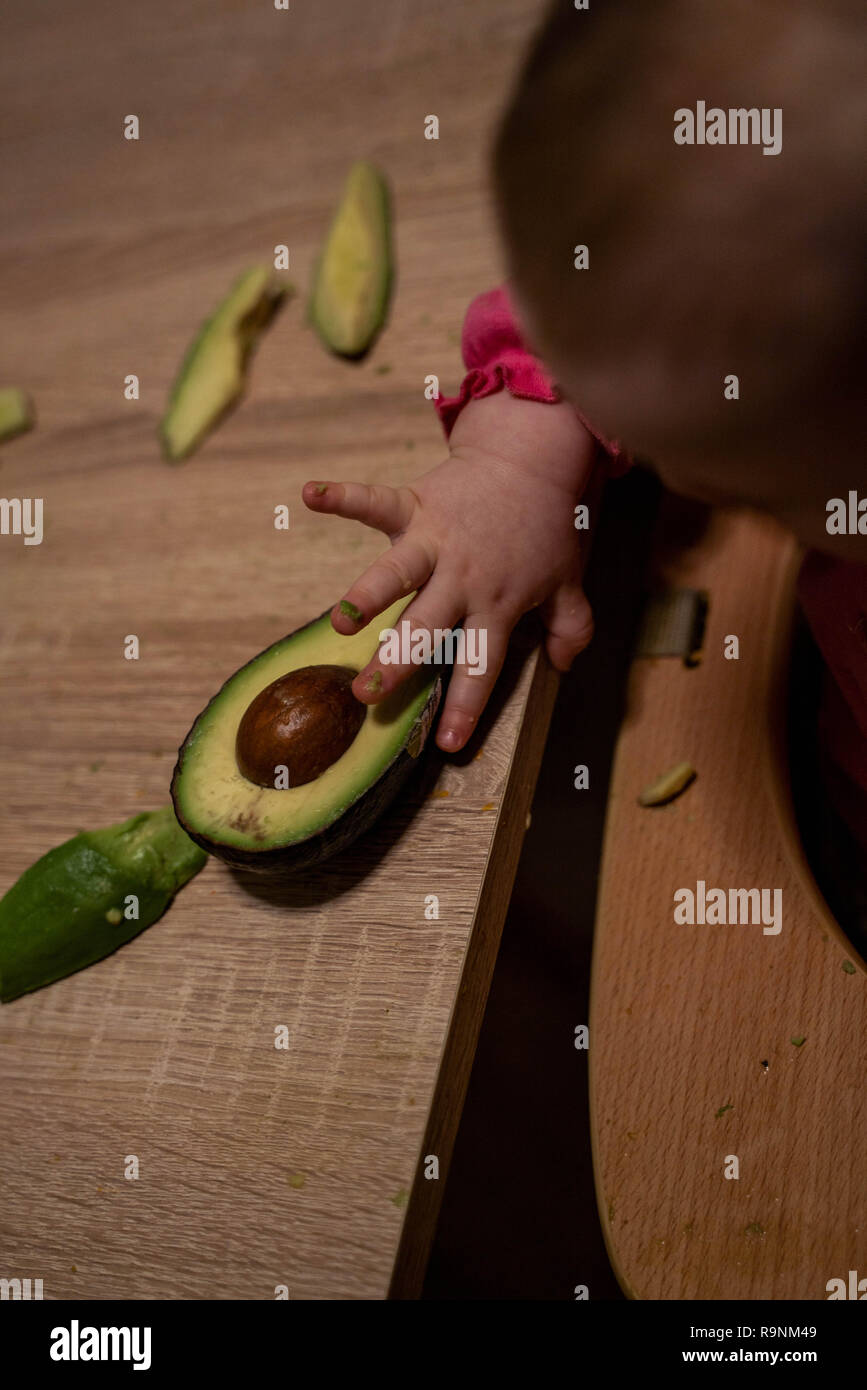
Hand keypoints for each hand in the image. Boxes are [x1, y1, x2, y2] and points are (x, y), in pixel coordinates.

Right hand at [302, 390, 599, 751]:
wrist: (530, 461)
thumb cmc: (545, 527)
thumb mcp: (568, 581)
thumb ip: (570, 627)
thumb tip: (563, 665)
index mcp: (497, 602)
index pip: (481, 662)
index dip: (465, 704)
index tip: (446, 743)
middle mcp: (462, 577)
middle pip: (426, 625)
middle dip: (396, 661)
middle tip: (368, 694)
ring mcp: (435, 541)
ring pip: (396, 573)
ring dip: (366, 594)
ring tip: (340, 620)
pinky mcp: (416, 505)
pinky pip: (374, 501)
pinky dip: (342, 496)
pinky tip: (310, 495)